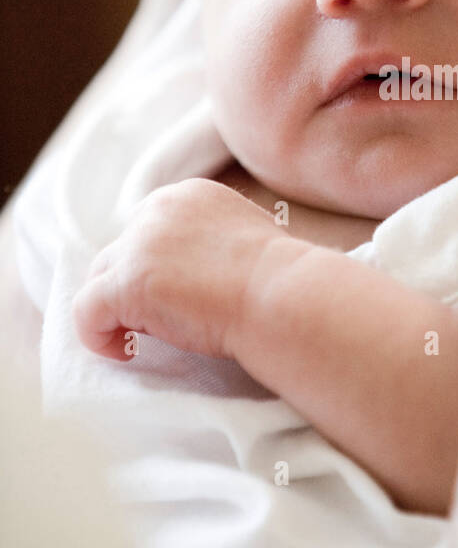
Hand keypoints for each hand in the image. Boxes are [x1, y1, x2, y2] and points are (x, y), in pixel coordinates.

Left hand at [73, 179, 285, 360]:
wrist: (281, 295)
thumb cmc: (280, 281)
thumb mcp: (245, 238)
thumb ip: (212, 242)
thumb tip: (195, 274)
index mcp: (189, 195)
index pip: (148, 229)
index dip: (155, 266)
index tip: (177, 295)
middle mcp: (157, 210)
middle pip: (120, 252)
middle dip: (134, 287)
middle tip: (164, 320)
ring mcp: (138, 246)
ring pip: (100, 279)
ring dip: (118, 309)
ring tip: (145, 337)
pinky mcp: (125, 284)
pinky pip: (86, 311)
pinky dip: (97, 335)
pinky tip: (124, 352)